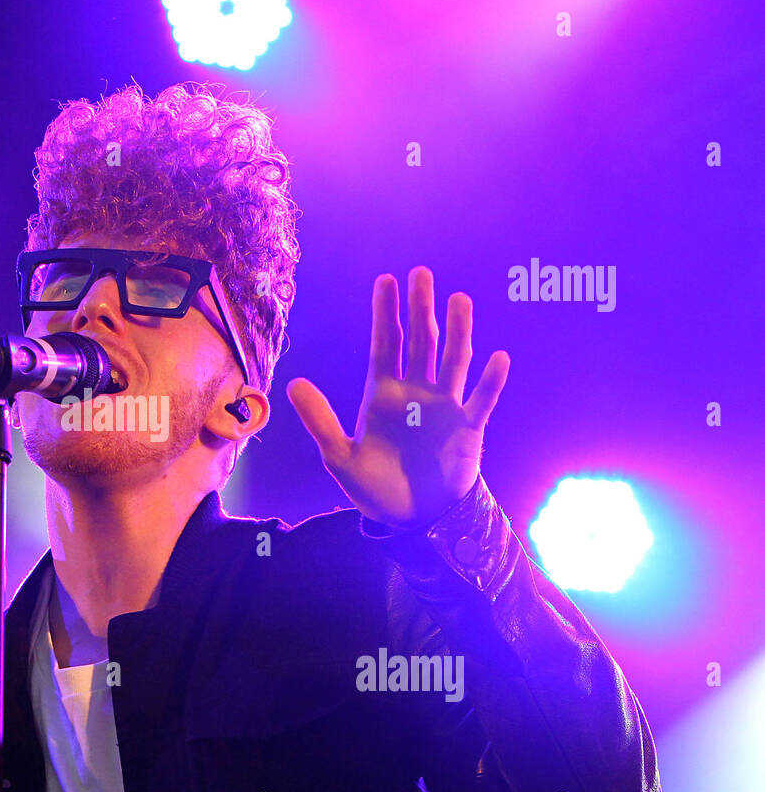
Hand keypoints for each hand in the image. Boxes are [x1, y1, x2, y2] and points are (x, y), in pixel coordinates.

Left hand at [286, 266, 509, 530]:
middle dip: (421, 308)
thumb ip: (320, 421)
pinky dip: (491, 381)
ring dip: (459, 331)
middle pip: (421, 342)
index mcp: (383, 395)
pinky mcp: (467, 428)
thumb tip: (293, 383)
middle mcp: (415, 392)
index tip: (387, 280)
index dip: (386, 314)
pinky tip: (499, 358)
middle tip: (421, 273)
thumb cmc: (373, 487)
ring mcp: (443, 407)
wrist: (411, 517)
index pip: (385, 345)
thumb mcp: (340, 457)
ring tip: (460, 299)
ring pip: (453, 360)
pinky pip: (481, 399)